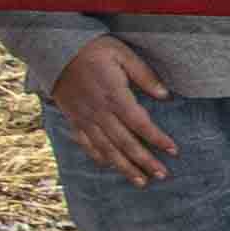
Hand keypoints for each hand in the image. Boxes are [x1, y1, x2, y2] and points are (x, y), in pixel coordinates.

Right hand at [48, 34, 177, 180]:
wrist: (55, 49)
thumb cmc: (94, 49)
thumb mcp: (123, 53)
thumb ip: (144, 75)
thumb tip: (165, 95)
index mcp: (114, 95)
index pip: (140, 123)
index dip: (157, 139)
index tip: (173, 151)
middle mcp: (99, 111)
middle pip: (125, 142)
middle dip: (145, 161)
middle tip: (162, 175)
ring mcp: (84, 118)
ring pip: (106, 149)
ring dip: (124, 167)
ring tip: (141, 181)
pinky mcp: (73, 119)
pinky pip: (86, 143)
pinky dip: (98, 157)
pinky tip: (110, 166)